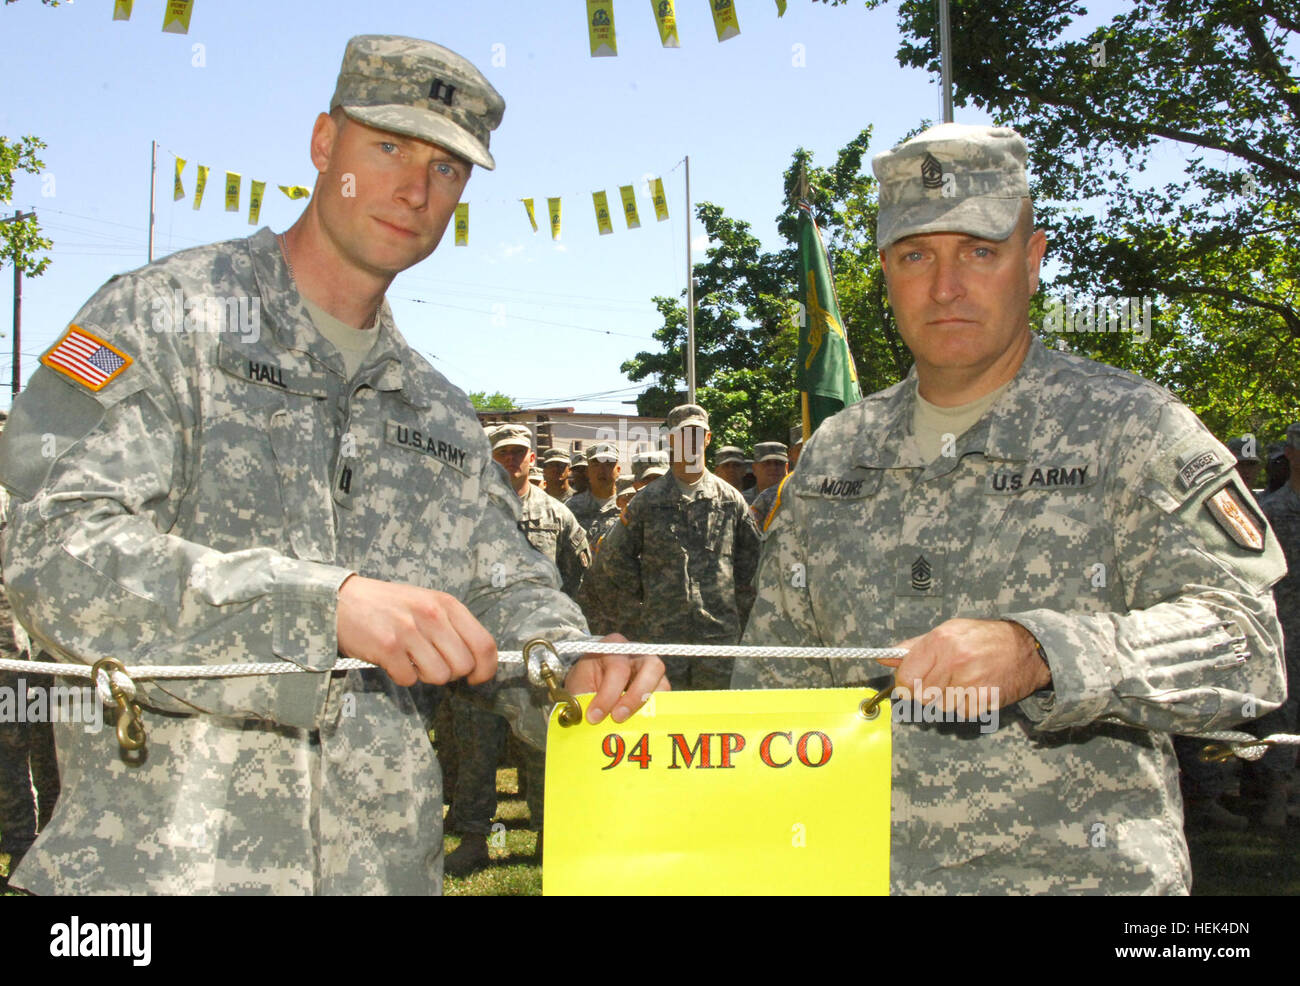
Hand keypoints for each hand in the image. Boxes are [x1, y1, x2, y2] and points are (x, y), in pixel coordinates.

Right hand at [336, 574, 496, 686]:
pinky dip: (402, 676)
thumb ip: (452, 627)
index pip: (484, 644)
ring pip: (439, 676)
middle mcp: (432, 615)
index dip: (486, 669)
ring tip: (411, 660)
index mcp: (447, 604)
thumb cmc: (390, 606)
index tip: (477, 678)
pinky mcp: (388, 647)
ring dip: (425, 676)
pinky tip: (392, 661)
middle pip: (463, 665)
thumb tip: (477, 661)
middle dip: (451, 673)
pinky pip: (409, 679)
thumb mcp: (428, 604)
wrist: (343, 599)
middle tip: (432, 664)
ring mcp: (410, 631)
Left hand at [564, 632, 669, 724]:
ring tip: (631, 723)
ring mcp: (651, 669)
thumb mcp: (578, 686)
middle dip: (635, 696)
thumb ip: (584, 700)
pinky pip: (665, 698)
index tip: (594, 716)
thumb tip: (593, 721)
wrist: (590, 682)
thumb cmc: (584, 681)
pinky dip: (654, 712)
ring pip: (663, 683)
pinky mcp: (658, 685)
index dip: (607, 695)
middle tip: (618, 718)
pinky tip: (638, 723)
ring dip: (648, 705)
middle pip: (651, 667)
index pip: (618, 668)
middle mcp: (637, 653)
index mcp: (614, 647)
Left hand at [879, 618, 1050, 714]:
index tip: (909, 683)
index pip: (906, 678)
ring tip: (962, 681)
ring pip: (939, 707)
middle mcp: (954, 662)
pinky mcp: (983, 701)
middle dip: (926, 692)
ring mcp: (970, 684)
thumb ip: (914, 647)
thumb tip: (885, 658)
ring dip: (945, 699)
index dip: (904, 684)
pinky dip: (963, 705)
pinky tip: (974, 689)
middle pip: (921, 696)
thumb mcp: (948, 631)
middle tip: (940, 680)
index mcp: (941, 642)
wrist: (1025, 650)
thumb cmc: (984, 638)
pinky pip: (959, 712)